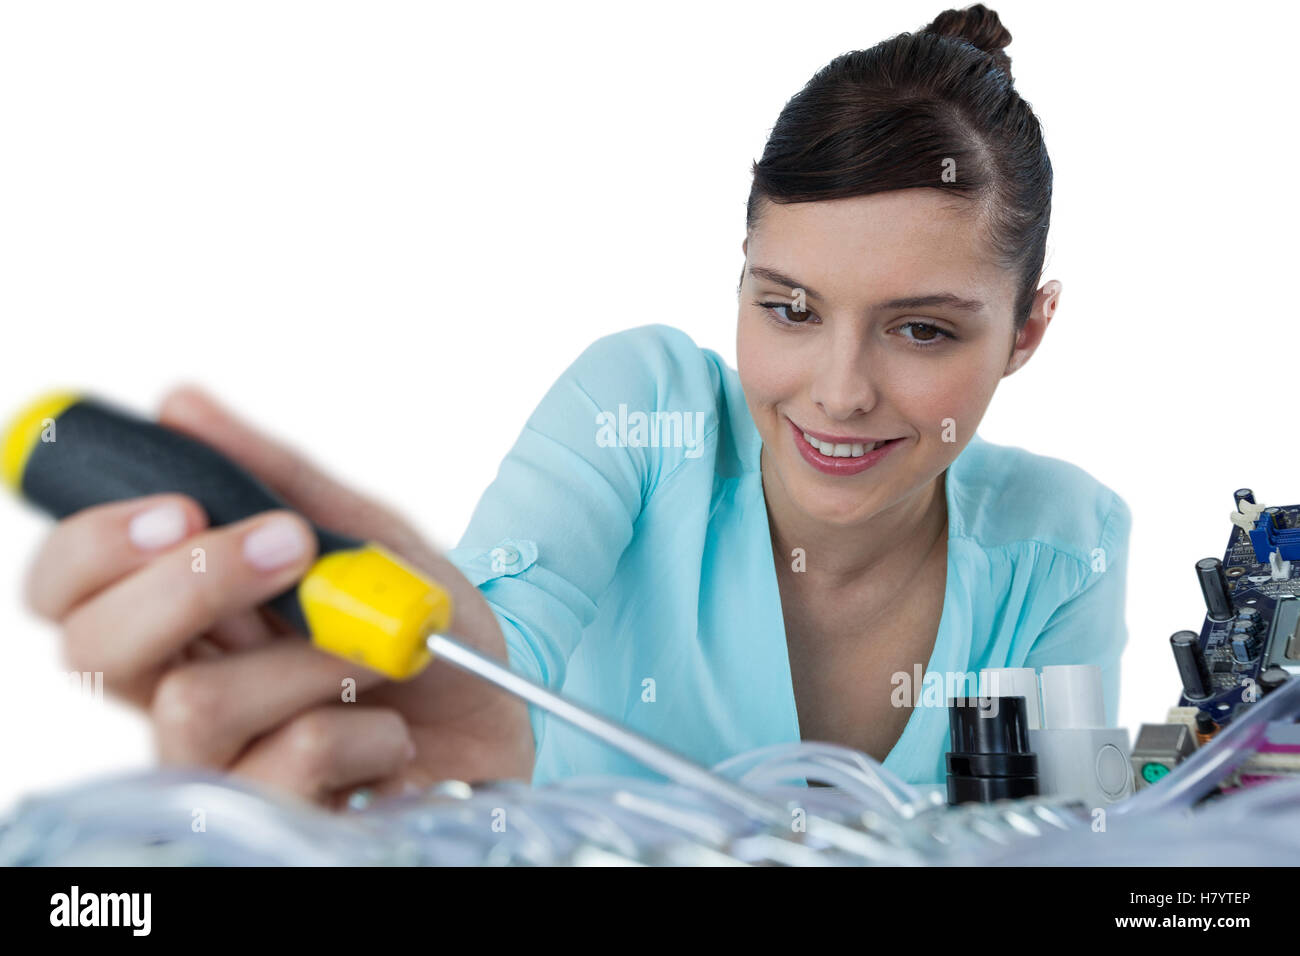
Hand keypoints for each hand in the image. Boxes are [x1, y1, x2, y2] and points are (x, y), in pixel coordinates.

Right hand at [23, 386, 533, 809]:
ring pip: (191, 704)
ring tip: (379, 654)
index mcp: (189, 620)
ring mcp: (224, 766)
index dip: (94, 546)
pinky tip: (395, 733)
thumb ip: (279, 480)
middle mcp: (184, 690)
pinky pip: (286, 761)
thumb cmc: (428, 636)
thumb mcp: (370, 540)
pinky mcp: (276, 820)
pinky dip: (366, 728)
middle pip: (93, 647)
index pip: (69, 589)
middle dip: (193, 581)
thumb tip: (182, 404)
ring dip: (312, 658)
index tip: (182, 508)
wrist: (509, 719)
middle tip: (292, 547)